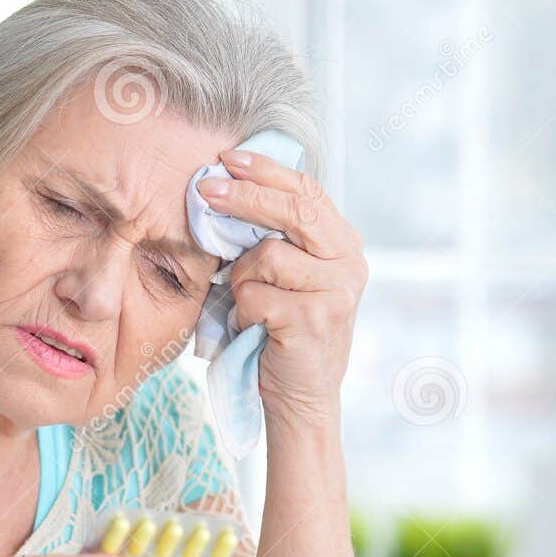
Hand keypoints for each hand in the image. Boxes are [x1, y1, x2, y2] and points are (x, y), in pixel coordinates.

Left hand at [197, 151, 367, 429]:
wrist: (302, 397)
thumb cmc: (284, 332)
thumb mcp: (288, 276)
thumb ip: (277, 237)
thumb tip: (227, 185)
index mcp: (344, 245)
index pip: (307, 191)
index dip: (266, 171)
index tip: (228, 159)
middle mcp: (350, 263)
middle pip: (293, 211)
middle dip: (244, 197)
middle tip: (204, 191)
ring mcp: (337, 291)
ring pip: (268, 256)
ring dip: (243, 280)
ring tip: (249, 305)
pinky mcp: (314, 318)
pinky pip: (256, 294)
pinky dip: (243, 311)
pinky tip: (255, 328)